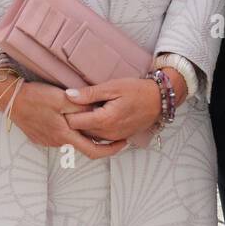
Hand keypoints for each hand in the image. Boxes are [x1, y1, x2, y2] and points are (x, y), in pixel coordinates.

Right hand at [0, 78, 127, 158]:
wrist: (10, 100)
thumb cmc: (35, 97)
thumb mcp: (62, 98)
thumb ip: (82, 106)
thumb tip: (99, 111)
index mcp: (65, 135)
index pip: (93, 151)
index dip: (110, 150)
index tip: (123, 143)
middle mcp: (57, 142)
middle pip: (83, 146)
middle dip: (98, 139)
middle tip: (112, 130)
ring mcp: (47, 141)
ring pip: (71, 140)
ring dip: (82, 133)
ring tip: (91, 119)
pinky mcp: (40, 136)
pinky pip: (59, 137)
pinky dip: (69, 131)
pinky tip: (69, 118)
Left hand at [63, 73, 182, 145]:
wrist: (158, 100)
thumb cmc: (137, 91)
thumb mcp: (113, 86)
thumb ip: (90, 93)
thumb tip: (69, 95)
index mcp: (104, 120)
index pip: (74, 122)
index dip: (66, 112)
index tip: (66, 102)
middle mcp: (107, 133)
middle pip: (79, 131)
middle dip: (73, 119)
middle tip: (74, 104)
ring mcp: (113, 138)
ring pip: (88, 135)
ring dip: (84, 124)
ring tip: (85, 109)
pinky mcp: (118, 139)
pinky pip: (99, 138)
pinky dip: (93, 129)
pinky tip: (95, 117)